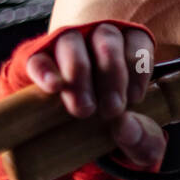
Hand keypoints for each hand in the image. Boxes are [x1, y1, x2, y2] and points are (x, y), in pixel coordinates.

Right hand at [23, 22, 165, 168]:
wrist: (69, 141)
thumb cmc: (114, 128)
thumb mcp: (137, 137)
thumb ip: (143, 137)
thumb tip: (127, 128)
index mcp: (126, 49)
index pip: (136, 40)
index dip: (137, 66)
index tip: (134, 97)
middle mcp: (95, 40)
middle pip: (106, 38)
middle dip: (111, 72)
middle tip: (111, 109)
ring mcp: (64, 48)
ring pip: (71, 42)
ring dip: (78, 70)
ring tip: (84, 108)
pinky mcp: (36, 62)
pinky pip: (37, 58)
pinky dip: (45, 70)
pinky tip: (54, 87)